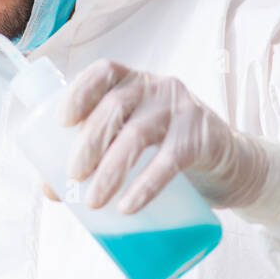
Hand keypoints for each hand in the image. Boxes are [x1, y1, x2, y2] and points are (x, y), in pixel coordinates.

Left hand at [46, 58, 276, 214]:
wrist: (230, 165)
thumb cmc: (166, 151)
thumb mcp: (130, 145)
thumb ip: (93, 160)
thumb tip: (49, 189)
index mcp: (132, 83)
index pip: (104, 72)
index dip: (80, 91)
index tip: (61, 121)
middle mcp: (156, 88)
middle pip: (115, 106)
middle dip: (89, 140)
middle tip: (72, 175)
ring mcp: (181, 110)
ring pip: (138, 134)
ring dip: (111, 169)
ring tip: (93, 201)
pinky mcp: (201, 138)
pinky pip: (170, 161)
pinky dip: (146, 185)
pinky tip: (128, 206)